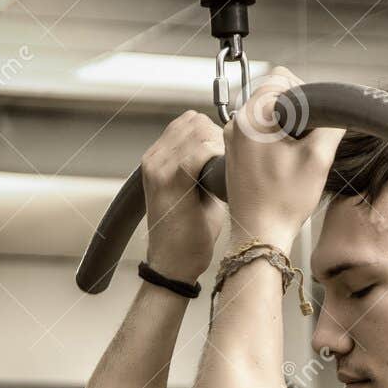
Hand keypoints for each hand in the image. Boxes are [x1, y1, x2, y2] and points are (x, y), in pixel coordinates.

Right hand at [141, 111, 226, 283]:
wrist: (173, 265)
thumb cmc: (190, 234)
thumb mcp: (198, 192)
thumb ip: (208, 168)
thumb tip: (232, 154)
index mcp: (158, 157)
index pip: (190, 121)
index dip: (214, 133)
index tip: (227, 156)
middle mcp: (154, 157)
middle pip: (195, 121)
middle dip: (218, 137)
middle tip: (229, 166)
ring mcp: (158, 167)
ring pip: (198, 131)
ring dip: (218, 148)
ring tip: (225, 174)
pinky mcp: (167, 180)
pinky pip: (198, 152)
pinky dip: (215, 159)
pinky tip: (222, 179)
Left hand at [225, 65, 344, 250]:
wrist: (260, 235)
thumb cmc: (283, 203)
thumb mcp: (318, 160)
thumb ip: (331, 125)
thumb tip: (338, 111)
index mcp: (253, 117)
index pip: (281, 77)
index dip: (305, 91)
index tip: (314, 117)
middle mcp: (236, 122)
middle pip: (271, 92)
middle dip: (295, 108)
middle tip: (307, 137)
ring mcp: (231, 137)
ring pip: (264, 111)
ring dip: (284, 123)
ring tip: (295, 152)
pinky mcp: (233, 151)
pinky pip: (256, 130)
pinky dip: (272, 137)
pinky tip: (283, 161)